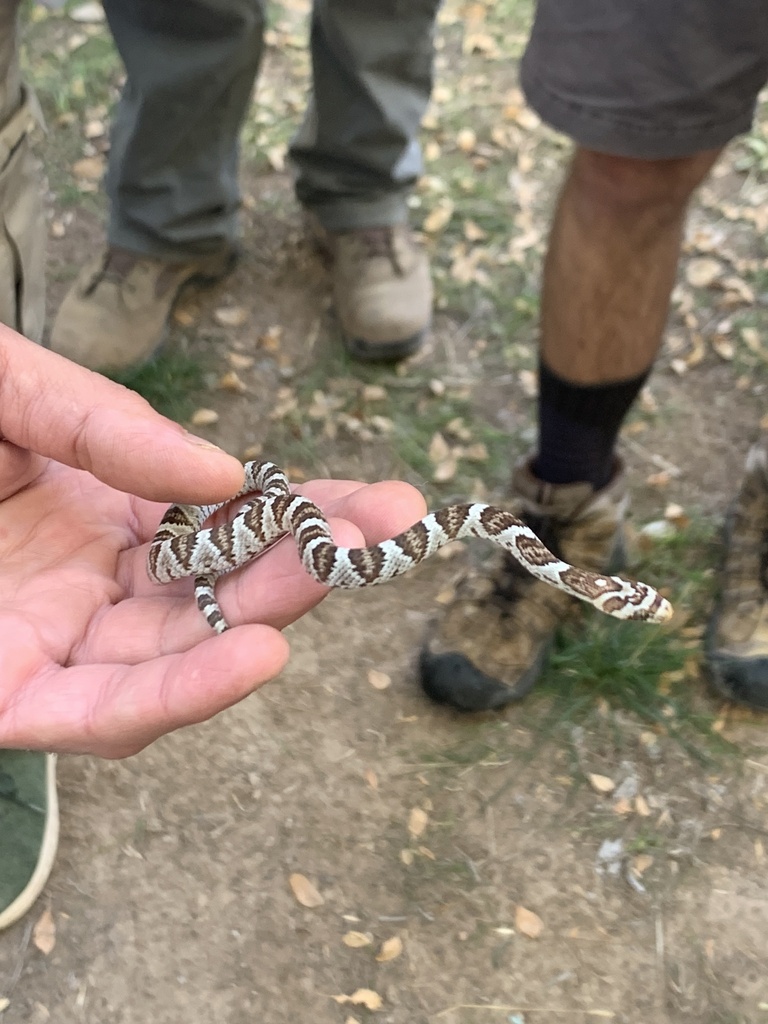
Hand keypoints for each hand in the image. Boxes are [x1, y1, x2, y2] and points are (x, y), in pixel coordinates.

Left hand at [0, 328, 425, 756]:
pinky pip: (103, 714)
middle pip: (221, 591)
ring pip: (181, 653)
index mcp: (101, 505)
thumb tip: (225, 473)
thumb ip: (108, 426)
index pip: (226, 520)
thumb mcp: (10, 387)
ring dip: (263, 618)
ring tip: (331, 569)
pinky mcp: (9, 695)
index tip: (386, 503)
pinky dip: (181, 697)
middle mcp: (92, 580)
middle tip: (385, 532)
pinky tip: (258, 660)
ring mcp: (54, 641)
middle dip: (307, 564)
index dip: (307, 511)